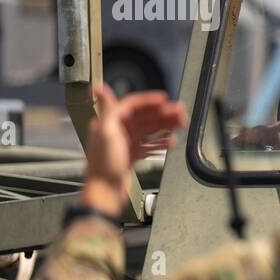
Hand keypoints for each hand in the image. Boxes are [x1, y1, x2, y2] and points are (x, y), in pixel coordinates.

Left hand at [81, 84, 186, 214]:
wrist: (105, 192)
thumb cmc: (103, 165)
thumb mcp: (106, 133)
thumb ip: (107, 109)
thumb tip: (98, 87)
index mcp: (110, 122)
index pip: (132, 105)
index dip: (149, 101)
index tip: (165, 100)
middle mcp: (117, 131)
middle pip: (144, 117)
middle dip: (163, 114)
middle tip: (181, 113)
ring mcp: (125, 144)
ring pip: (149, 130)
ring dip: (165, 126)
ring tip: (181, 124)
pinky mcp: (131, 156)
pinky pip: (149, 145)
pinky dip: (161, 143)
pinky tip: (171, 142)